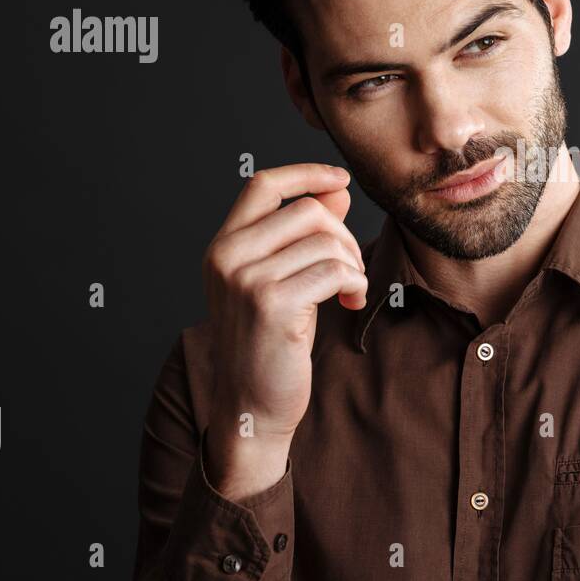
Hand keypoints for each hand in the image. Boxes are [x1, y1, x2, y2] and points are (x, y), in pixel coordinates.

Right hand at [201, 164, 366, 463]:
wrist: (251, 406)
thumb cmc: (271, 343)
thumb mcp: (283, 280)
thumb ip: (303, 236)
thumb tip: (336, 188)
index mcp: (223, 246)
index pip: (262, 185)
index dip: (306, 174)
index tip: (341, 179)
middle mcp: (226, 257)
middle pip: (307, 210)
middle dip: (344, 235)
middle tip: (352, 268)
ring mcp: (245, 280)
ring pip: (326, 241)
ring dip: (353, 264)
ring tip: (350, 291)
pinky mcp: (271, 304)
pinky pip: (334, 270)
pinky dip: (356, 283)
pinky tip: (351, 302)